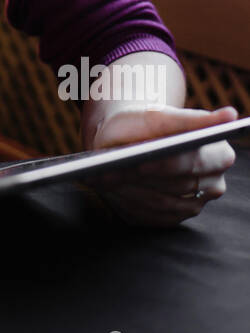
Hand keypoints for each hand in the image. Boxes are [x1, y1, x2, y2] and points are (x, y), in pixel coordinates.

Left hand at [82, 102, 238, 227]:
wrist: (131, 140)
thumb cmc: (145, 124)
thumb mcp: (160, 115)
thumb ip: (192, 119)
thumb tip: (231, 115)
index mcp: (219, 154)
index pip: (192, 163)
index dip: (164, 165)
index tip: (140, 163)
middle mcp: (213, 184)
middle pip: (174, 186)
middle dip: (139, 179)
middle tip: (107, 173)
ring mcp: (195, 204)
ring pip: (159, 203)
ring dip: (129, 192)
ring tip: (101, 179)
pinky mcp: (174, 217)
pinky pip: (150, 216)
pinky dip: (127, 203)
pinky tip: (110, 190)